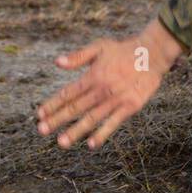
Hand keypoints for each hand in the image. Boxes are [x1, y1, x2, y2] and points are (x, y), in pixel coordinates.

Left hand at [36, 19, 184, 149]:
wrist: (152, 54)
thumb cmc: (123, 50)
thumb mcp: (99, 47)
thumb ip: (78, 56)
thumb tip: (56, 62)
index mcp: (93, 76)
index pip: (68, 93)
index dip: (53, 104)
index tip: (39, 114)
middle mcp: (102, 89)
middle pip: (76, 108)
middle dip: (57, 119)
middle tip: (41, 130)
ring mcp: (116, 100)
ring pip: (91, 118)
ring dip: (75, 131)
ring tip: (61, 142)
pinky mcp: (130, 107)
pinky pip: (113, 123)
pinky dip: (102, 134)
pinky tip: (91, 145)